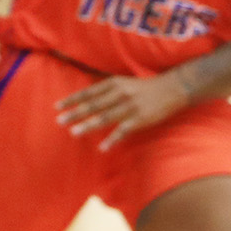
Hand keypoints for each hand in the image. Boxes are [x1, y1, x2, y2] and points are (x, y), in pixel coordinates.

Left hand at [55, 73, 190, 150]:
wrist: (173, 88)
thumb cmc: (143, 88)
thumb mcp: (123, 83)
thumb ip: (105, 90)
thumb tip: (85, 98)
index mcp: (114, 84)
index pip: (88, 92)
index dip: (72, 100)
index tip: (57, 107)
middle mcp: (120, 94)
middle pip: (94, 105)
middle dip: (75, 113)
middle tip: (59, 121)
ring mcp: (130, 107)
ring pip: (106, 117)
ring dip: (89, 125)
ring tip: (74, 132)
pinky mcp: (140, 119)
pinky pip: (123, 131)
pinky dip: (112, 140)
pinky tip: (102, 148)